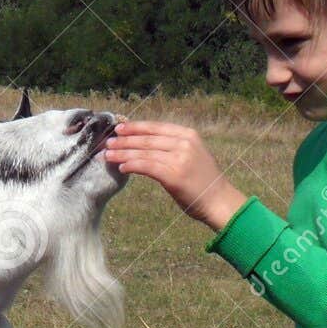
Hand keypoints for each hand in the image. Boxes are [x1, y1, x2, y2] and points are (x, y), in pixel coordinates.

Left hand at [101, 120, 246, 231]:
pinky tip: (121, 168)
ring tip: (107, 155)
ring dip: (123, 153)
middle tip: (108, 142)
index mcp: (188, 135)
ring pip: (144, 152)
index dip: (135, 127)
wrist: (219, 201)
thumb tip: (146, 145)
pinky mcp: (174, 175)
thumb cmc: (203, 181)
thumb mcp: (193, 155)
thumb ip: (174, 147)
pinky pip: (146, 167)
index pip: (156, 127)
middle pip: (147, 139)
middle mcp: (184, 143)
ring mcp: (179, 158)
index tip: (119, 128)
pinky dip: (131, 165)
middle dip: (125, 140)